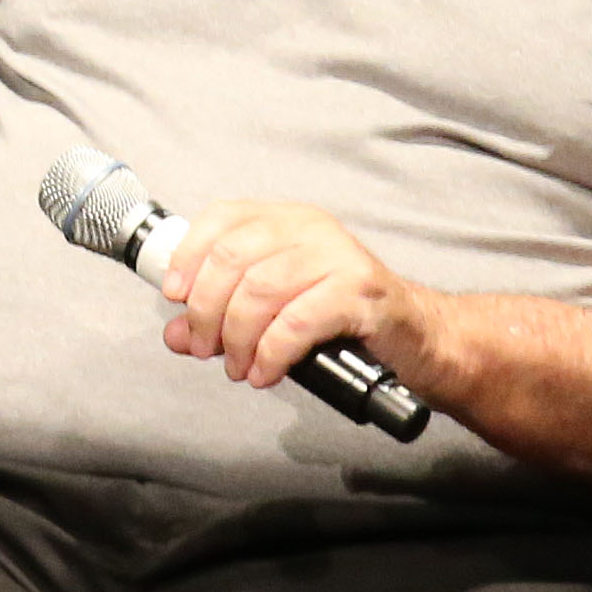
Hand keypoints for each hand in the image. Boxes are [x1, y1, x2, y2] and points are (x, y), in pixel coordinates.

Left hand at [159, 200, 446, 391]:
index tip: (174, 298)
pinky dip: (270, 352)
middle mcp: (310, 229)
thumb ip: (221, 315)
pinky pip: (296, 322)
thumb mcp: (275, 309)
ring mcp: (338, 256)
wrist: (417, 337)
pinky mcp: (360, 292)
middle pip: (231, 259)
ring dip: (237, 338)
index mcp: (285, 220)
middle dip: (206, 311)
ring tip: (237, 366)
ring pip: (259, 291)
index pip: (220, 219)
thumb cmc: (342, 318)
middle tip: (205, 348)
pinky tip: (264, 371)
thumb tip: (175, 335)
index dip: (187, 257)